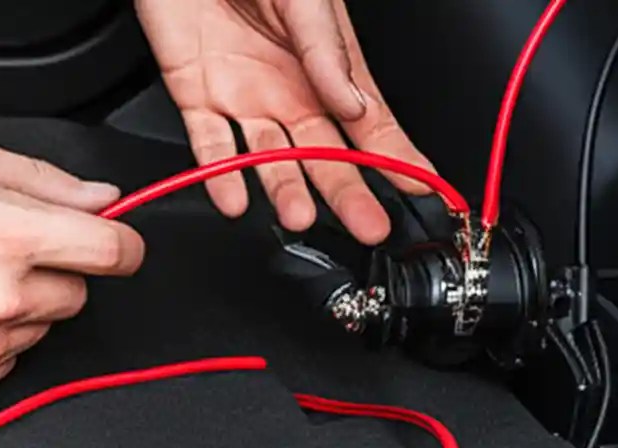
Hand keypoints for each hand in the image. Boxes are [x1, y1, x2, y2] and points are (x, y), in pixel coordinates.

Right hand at [0, 133, 142, 402]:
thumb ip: (42, 181)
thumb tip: (102, 199)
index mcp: (5, 235)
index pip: (113, 252)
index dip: (123, 245)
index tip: (118, 245)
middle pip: (78, 295)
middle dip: (52, 273)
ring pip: (42, 330)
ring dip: (17, 310)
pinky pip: (7, 365)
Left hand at [136, 0, 433, 244]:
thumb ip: (327, 51)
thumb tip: (354, 103)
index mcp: (329, 64)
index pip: (372, 124)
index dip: (397, 159)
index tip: (421, 189)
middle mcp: (291, 89)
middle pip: (325, 155)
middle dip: (349, 194)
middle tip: (370, 226)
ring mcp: (246, 95)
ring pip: (270, 159)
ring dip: (286, 192)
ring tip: (298, 216)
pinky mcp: (196, 93)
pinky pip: (210, 145)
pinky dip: (219, 174)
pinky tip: (234, 198)